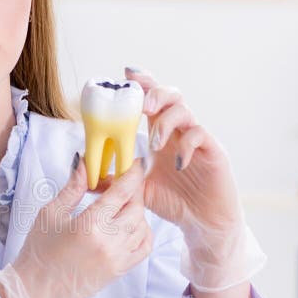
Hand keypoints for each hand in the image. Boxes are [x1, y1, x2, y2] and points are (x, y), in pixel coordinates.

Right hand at [10, 155, 151, 297]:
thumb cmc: (39, 251)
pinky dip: (143, 232)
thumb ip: (73, 188)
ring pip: (143, 225)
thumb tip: (84, 163)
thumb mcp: (50, 214)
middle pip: (136, 207)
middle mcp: (109, 242)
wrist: (37, 290)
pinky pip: (144, 247)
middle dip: (132, 191)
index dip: (132, 174)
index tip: (135, 163)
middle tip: (119, 185)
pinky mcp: (120, 270)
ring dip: (136, 211)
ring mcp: (117, 258)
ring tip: (119, 206)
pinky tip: (129, 226)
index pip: (121, 192)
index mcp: (89, 225)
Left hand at [124, 67, 265, 291]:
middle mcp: (178, 132)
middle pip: (171, 96)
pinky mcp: (213, 153)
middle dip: (155, 93)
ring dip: (166, 122)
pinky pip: (200, 136)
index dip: (142, 84)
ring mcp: (197, 141)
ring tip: (153, 142)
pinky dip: (186, 145)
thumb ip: (115, 178)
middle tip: (143, 105)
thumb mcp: (137, 189)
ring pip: (185, 111)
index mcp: (160, 134)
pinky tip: (176, 163)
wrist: (201, 224)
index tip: (126, 73)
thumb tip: (84, 173)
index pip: (151, 102)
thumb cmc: (172, 202)